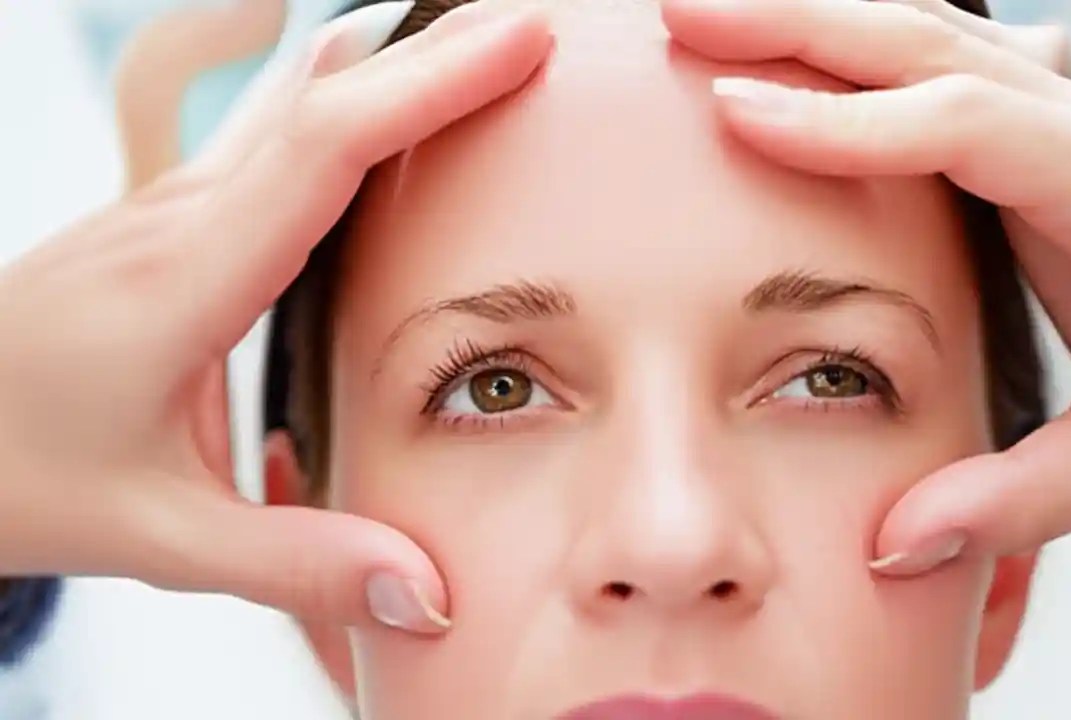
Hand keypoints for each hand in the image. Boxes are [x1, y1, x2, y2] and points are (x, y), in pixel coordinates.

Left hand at [0, 1, 551, 630]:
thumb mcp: (158, 537)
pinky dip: (349, 99)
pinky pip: (273, 131)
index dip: (430, 85)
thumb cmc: (16, 472)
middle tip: (535, 30)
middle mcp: (180, 219)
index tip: (520, 44)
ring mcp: (169, 208)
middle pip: (322, 95)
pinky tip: (385, 108)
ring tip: (481, 54)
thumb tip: (427, 588)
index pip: (327, 149)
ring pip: (294, 100)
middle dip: (436, 51)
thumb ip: (298, 564)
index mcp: (188, 279)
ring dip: (392, 65)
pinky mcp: (170, 219)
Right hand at [661, 0, 1070, 573]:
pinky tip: (802, 62)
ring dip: (822, 25)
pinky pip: (942, 79)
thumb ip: (1012, 501)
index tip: (731, 106)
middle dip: (800, 23)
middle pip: (930, 45)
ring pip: (932, 43)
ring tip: (719, 23)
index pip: (957, 125)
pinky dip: (860, 62)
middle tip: (684, 15)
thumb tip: (893, 541)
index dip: (836, 119)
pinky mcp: (1051, 145)